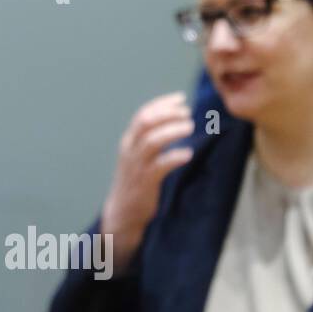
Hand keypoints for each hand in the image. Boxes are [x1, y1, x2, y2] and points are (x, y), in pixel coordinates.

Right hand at [100, 91, 194, 266]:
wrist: (122, 212)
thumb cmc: (135, 182)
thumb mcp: (138, 157)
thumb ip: (151, 141)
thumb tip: (176, 122)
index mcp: (128, 142)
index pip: (142, 115)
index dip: (161, 104)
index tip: (180, 99)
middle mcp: (130, 150)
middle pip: (145, 123)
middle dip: (167, 114)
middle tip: (188, 112)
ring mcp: (136, 166)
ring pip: (151, 141)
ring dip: (172, 131)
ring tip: (190, 127)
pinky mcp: (145, 182)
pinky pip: (159, 166)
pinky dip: (174, 157)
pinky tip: (188, 153)